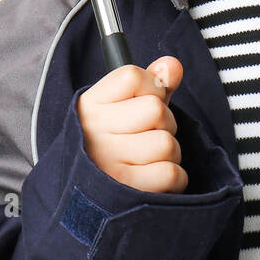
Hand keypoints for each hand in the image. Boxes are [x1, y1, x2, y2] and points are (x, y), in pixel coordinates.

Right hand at [77, 56, 188, 192]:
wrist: (86, 194)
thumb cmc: (111, 143)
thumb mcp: (121, 105)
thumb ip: (150, 81)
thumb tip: (172, 66)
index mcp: (90, 105)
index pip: (133, 76)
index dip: (151, 86)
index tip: (141, 102)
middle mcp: (94, 132)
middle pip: (156, 110)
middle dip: (164, 122)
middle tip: (147, 135)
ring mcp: (108, 163)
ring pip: (167, 144)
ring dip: (169, 153)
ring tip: (149, 158)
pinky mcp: (126, 190)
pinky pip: (172, 173)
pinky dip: (173, 177)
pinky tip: (153, 177)